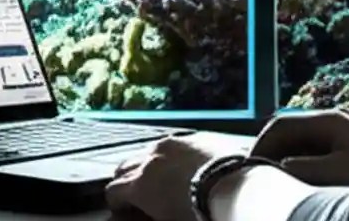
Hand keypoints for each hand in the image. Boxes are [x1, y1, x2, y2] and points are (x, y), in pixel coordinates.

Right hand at [104, 135, 235, 220]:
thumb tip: (140, 216)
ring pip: (147, 151)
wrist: (236, 188)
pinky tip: (182, 166)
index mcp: (140, 184)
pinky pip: (173, 145)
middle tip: (135, 195)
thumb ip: (148, 216)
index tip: (124, 211)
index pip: (113, 190)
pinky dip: (170, 155)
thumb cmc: (199, 214)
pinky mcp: (193, 136)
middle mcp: (150, 158)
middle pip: (124, 167)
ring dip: (146, 164)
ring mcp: (172, 143)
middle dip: (125, 180)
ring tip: (159, 179)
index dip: (116, 203)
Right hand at [249, 108, 348, 185]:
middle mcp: (337, 118)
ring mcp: (348, 129)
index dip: (261, 144)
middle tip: (258, 172)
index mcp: (329, 120)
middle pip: (292, 128)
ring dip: (290, 156)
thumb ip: (301, 168)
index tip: (248, 165)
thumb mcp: (333, 174)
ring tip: (279, 178)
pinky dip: (306, 159)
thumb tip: (278, 166)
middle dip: (273, 149)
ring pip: (306, 139)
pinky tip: (305, 178)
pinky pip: (320, 147)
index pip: (281, 124)